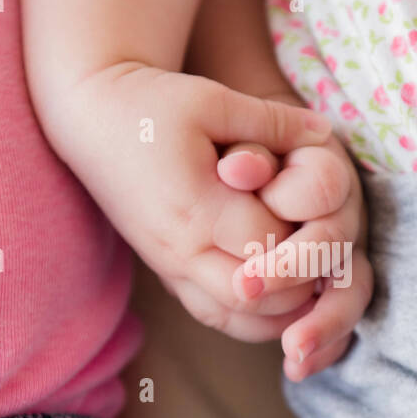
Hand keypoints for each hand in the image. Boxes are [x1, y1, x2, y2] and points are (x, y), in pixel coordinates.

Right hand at [52, 64, 332, 340]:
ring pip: (237, 318)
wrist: (89, 120)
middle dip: (301, 280)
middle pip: (258, 296)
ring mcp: (170, 267)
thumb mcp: (213, 99)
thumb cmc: (152, 103)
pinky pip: (216, 315)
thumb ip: (272, 121)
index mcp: (197, 208)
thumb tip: (325, 133)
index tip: (324, 210)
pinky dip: (254, 316)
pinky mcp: (166, 272)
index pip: (272, 244)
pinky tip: (283, 292)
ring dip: (281, 309)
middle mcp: (182, 250)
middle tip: (327, 251)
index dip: (306, 233)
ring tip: (313, 279)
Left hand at [217, 133, 373, 379]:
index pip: (323, 186)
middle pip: (337, 246)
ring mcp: (343, 254)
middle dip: (294, 270)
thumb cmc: (228, 142)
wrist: (228, 160)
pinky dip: (323, 348)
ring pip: (351, 292)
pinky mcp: (331, 287)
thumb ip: (245, 153)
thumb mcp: (231, 136)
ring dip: (324, 325)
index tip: (240, 219)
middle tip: (247, 287)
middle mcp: (344, 212)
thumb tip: (238, 170)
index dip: (289, 200)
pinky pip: (336, 320)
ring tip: (294, 353)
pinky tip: (295, 370)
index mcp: (325, 165)